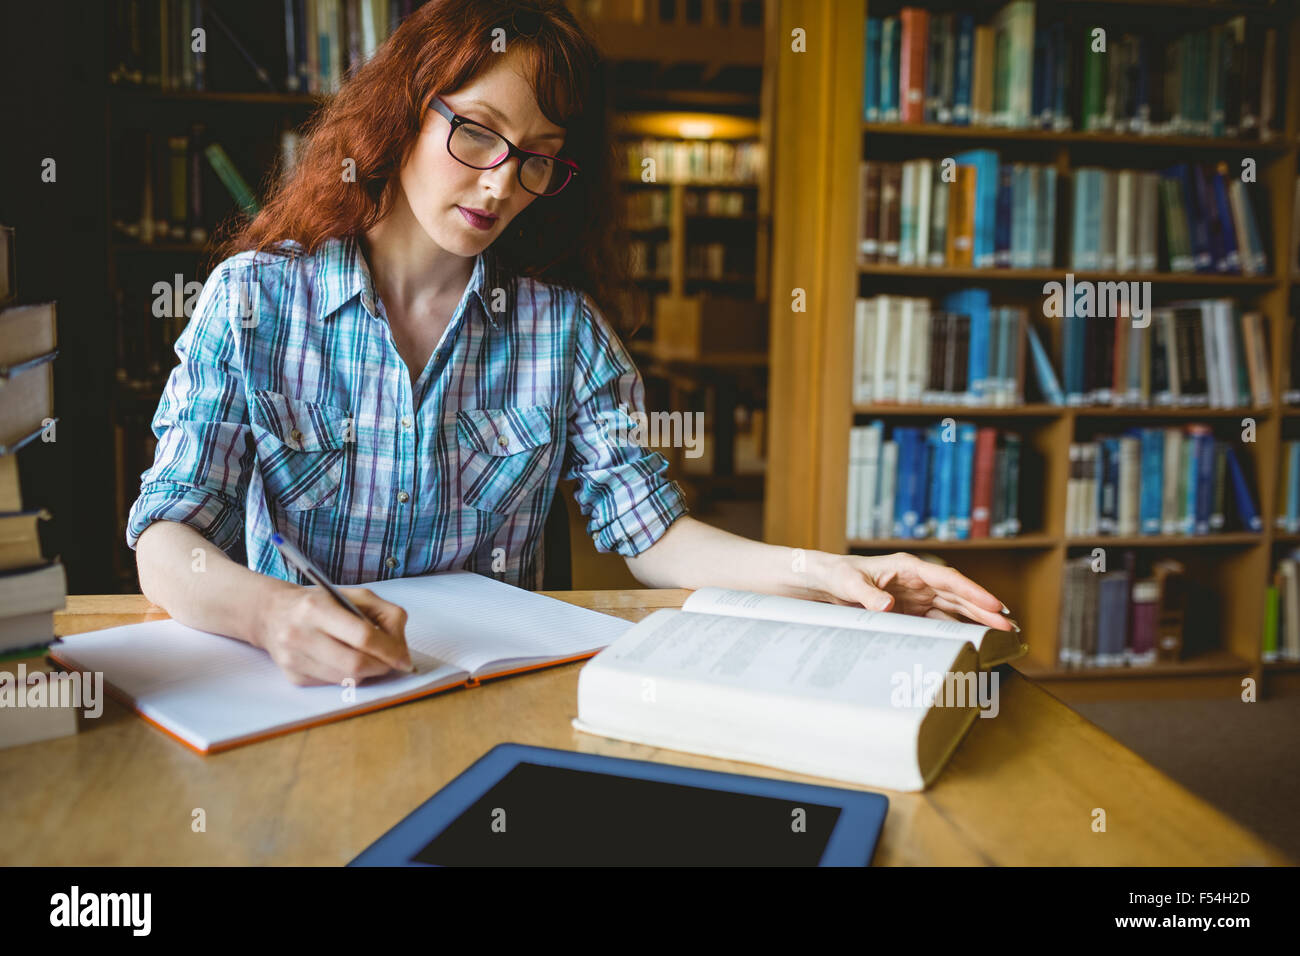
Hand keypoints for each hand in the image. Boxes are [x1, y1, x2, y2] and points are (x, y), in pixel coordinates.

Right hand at [253, 582, 412, 685]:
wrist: (273, 613)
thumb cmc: (320, 602)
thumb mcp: (354, 595)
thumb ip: (385, 614)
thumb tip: (401, 649)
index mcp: (316, 608)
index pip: (362, 636)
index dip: (389, 650)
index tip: (404, 659)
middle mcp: (300, 634)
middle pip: (355, 664)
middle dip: (381, 667)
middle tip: (392, 663)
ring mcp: (293, 658)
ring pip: (346, 679)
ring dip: (367, 673)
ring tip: (369, 659)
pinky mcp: (293, 676)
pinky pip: (334, 683)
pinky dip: (348, 676)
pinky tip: (344, 660)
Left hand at [807, 551, 1015, 631]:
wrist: (827, 583)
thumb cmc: (839, 575)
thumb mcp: (849, 584)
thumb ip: (868, 595)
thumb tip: (887, 606)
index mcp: (909, 567)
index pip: (948, 579)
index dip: (973, 592)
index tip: (994, 605)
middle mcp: (919, 581)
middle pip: (959, 595)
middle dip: (985, 610)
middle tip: (1008, 627)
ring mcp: (918, 596)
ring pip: (955, 609)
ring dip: (977, 621)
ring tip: (1001, 636)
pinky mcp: (913, 611)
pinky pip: (940, 620)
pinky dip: (958, 629)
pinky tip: (973, 640)